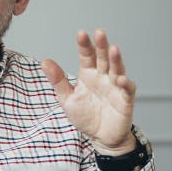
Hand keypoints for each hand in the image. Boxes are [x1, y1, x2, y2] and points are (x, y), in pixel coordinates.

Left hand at [42, 29, 136, 154]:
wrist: (100, 137)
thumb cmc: (85, 116)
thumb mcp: (67, 98)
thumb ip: (58, 81)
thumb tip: (45, 61)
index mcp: (88, 75)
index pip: (87, 56)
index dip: (85, 45)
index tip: (81, 33)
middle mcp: (103, 78)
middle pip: (103, 58)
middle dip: (102, 46)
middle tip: (100, 33)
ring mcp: (115, 88)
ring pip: (117, 69)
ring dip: (116, 60)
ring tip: (113, 49)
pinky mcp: (125, 100)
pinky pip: (126, 89)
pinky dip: (124, 83)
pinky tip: (119, 78)